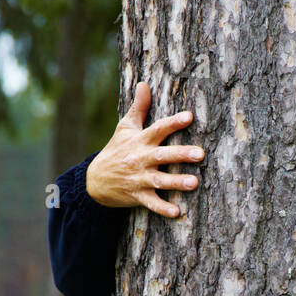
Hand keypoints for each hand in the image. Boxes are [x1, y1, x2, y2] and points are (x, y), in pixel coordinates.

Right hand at [85, 81, 204, 217]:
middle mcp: (140, 158)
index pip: (158, 129)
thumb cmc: (116, 150)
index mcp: (140, 140)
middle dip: (181, 154)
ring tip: (194, 183)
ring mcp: (139, 178)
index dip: (173, 123)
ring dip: (176, 182)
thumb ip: (139, 107)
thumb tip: (144, 83)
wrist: (95, 180)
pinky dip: (163, 208)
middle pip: (162, 155)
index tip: (189, 117)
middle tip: (200, 154)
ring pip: (160, 180)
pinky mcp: (137, 196)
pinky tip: (177, 212)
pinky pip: (151, 203)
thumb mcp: (125, 128)